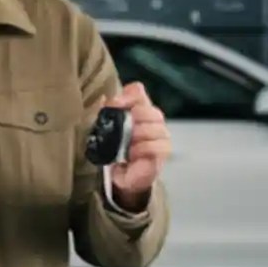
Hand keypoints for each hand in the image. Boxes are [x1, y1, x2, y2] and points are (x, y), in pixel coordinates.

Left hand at [106, 82, 169, 206]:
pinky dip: (142, 149)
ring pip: (156, 127)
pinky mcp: (162, 153)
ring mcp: (161, 135)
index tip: (115, 104)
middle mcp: (153, 119)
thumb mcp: (107, 130)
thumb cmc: (115, 149)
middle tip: (121, 129)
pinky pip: (156, 146)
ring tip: (126, 145)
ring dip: (137, 135)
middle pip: (150, 110)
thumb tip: (105, 99)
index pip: (137, 91)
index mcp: (138, 108)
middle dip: (134, 118)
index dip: (128, 96)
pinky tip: (132, 154)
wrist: (122, 175)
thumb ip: (107, 112)